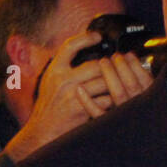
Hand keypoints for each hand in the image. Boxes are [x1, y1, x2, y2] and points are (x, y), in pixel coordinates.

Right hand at [5, 33, 153, 161]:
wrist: (43, 129)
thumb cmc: (51, 105)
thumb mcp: (52, 81)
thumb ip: (66, 69)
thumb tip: (88, 54)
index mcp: (54, 70)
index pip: (69, 46)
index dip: (85, 38)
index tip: (98, 36)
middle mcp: (62, 79)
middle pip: (96, 65)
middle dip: (111, 67)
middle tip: (120, 68)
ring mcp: (71, 93)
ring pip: (104, 81)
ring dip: (116, 83)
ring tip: (122, 83)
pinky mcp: (81, 107)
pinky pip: (106, 99)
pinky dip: (114, 99)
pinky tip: (117, 100)